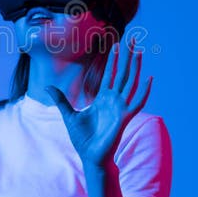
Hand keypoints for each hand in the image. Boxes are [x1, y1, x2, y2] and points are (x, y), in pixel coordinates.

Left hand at [45, 37, 152, 168]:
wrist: (90, 156)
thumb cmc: (83, 139)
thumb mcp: (68, 115)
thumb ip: (61, 99)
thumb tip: (47, 87)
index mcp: (102, 98)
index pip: (109, 74)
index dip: (113, 60)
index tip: (116, 45)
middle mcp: (113, 100)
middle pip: (123, 73)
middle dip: (128, 56)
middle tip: (134, 39)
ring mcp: (120, 107)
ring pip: (131, 82)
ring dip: (136, 66)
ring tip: (140, 51)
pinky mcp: (124, 116)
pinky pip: (138, 101)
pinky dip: (144, 91)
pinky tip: (150, 78)